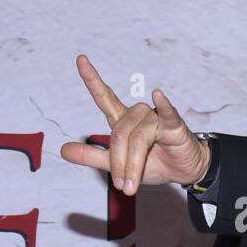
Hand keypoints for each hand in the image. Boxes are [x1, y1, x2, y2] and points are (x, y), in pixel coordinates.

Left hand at [59, 54, 210, 194]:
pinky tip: (159, 94)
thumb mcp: (119, 165)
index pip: (104, 98)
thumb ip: (92, 157)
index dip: (92, 80)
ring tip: (133, 185)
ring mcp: (156, 118)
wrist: (183, 172)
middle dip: (119, 162)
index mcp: (122, 121)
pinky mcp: (174, 125)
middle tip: (123, 187)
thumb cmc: (154, 164)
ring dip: (133, 163)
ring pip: (137, 137)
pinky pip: (167, 113)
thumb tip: (63, 150)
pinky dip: (163, 105)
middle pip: (119, 133)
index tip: (81, 59)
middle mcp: (137, 115)